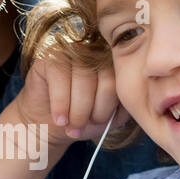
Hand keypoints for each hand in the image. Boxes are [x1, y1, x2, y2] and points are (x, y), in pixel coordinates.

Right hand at [8, 47, 127, 149]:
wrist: (47, 124)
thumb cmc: (80, 119)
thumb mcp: (109, 118)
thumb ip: (124, 108)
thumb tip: (133, 102)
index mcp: (114, 66)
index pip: (121, 82)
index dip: (109, 107)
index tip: (99, 123)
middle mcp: (96, 54)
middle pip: (105, 79)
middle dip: (94, 110)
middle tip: (82, 126)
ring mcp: (72, 51)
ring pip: (83, 78)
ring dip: (76, 109)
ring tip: (69, 125)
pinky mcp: (50, 56)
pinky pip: (59, 75)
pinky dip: (60, 102)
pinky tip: (59, 118)